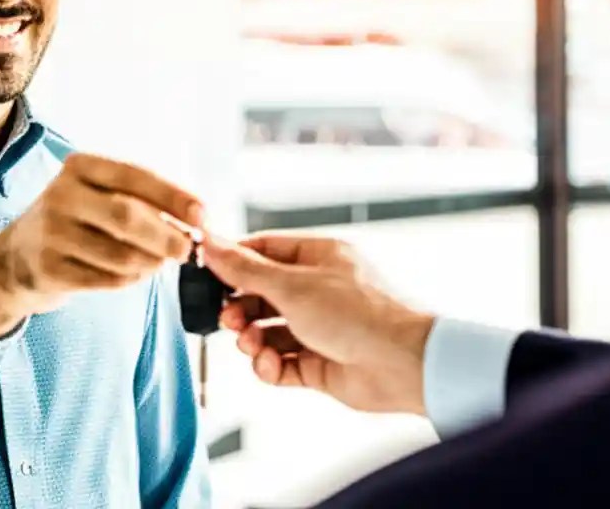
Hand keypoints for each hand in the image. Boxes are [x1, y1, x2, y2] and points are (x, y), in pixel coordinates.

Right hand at [0, 153, 203, 338]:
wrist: (13, 260)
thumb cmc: (76, 224)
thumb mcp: (99, 196)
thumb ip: (144, 202)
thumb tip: (197, 222)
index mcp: (81, 167)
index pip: (136, 175)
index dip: (174, 196)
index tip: (203, 215)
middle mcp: (61, 194)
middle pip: (128, 215)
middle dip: (167, 236)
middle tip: (189, 251)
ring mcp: (52, 233)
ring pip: (121, 254)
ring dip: (150, 263)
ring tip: (155, 263)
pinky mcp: (49, 269)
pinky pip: (107, 280)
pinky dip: (129, 280)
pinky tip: (131, 274)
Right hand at [203, 233, 435, 415]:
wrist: (402, 365)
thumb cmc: (362, 314)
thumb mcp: (292, 285)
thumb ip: (245, 269)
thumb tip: (211, 244)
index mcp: (319, 258)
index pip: (266, 251)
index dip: (234, 261)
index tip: (207, 271)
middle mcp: (319, 290)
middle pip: (263, 294)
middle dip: (240, 307)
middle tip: (228, 317)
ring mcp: (320, 328)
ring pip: (268, 331)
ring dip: (252, 339)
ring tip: (251, 343)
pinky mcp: (319, 363)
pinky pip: (281, 362)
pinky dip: (269, 366)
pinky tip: (269, 364)